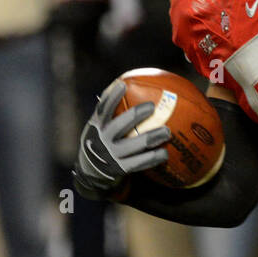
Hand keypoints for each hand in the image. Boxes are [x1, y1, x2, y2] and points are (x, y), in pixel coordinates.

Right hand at [73, 80, 171, 198]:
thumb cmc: (100, 142)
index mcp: (96, 127)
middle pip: (118, 126)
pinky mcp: (119, 169)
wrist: (90, 172)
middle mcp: (101, 140)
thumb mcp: (98, 128)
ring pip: (133, 145)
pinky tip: (165, 153)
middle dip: (135, 115)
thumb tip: (128, 87)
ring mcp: (110, 155)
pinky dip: (152, 158)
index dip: (111, 97)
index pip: (103, 109)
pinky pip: (139, 163)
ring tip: (167, 131)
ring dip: (151, 138)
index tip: (123, 84)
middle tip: (152, 107)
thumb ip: (109, 114)